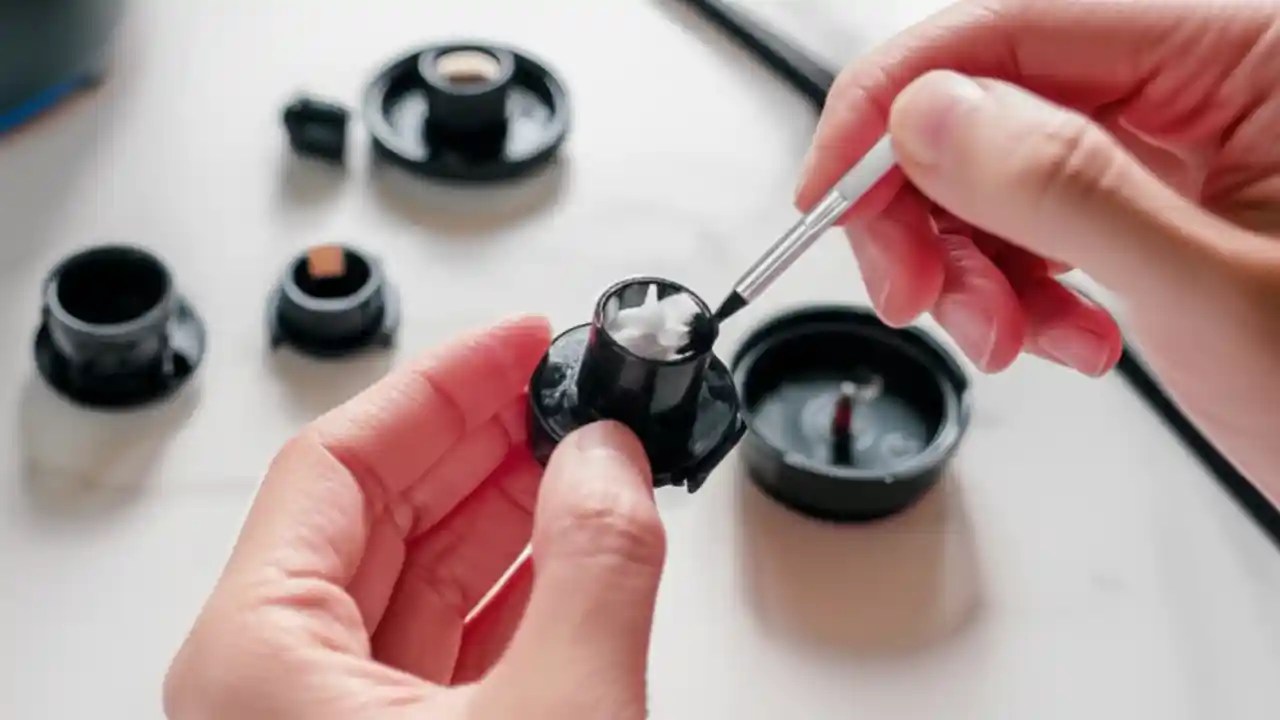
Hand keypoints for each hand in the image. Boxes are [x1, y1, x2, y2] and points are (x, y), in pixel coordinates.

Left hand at [163, 316, 666, 718]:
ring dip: (504, 512)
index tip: (518, 344)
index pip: (334, 462)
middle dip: (481, 440)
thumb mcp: (551, 715)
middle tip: (561, 392)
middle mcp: (272, 689)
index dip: (440, 387)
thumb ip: (591, 571)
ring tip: (583, 462)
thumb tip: (607, 461)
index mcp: (256, 661)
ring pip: (413, 577)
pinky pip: (443, 644)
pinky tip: (566, 558)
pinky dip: (510, 593)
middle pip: (374, 510)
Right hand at [796, 0, 1279, 498]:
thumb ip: (1067, 189)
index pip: (1018, 26)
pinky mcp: (1155, 208)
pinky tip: (1058, 333)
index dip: (898, 99)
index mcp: (1248, 54)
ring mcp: (1178, 149)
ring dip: (971, 262)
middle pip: (992, 100)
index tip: (831, 182)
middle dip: (931, 207)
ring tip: (1012, 337)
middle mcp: (1208, 84)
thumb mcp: (1217, 295)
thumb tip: (930, 117)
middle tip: (918, 292)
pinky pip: (1036, 223)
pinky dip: (1015, 287)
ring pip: (999, 171)